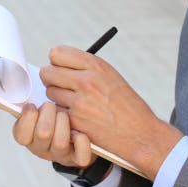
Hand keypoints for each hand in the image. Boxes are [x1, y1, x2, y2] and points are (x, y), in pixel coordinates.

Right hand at [12, 101, 95, 167]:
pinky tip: (80, 131)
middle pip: (43, 133)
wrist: (81, 133)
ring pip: (60, 142)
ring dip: (65, 122)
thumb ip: (29, 99)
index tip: (33, 106)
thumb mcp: (38, 108)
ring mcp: (60, 155)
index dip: (27, 117)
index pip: (21, 135)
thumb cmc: (54, 116)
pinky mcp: (78, 159)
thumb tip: (13, 81)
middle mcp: (43, 148)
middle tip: (52, 106)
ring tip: (66, 114)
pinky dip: (82, 141)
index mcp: (29, 137)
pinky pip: (80, 156)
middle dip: (49, 112)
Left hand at [40, 46, 182, 179]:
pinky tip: (78, 117)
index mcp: (96, 65)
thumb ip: (85, 67)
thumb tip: (57, 62)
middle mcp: (86, 80)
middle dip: (51, 79)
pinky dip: (63, 115)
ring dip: (57, 98)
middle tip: (60, 86)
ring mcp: (79, 102)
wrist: (140, 133)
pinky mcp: (75, 121)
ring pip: (50, 93)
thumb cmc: (125, 104)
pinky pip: (56, 112)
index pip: (57, 53)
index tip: (61, 68)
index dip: (56, 62)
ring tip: (76, 103)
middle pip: (47, 72)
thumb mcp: (110, 76)